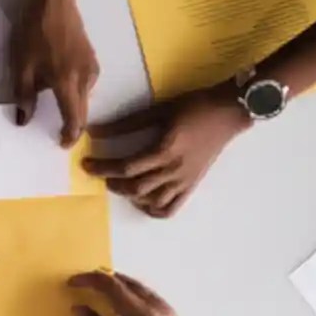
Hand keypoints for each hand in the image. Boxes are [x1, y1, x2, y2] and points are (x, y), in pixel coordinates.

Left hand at [11, 0, 97, 147]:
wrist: (52, 1)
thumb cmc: (33, 32)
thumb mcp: (22, 66)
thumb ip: (24, 96)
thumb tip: (23, 120)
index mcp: (67, 83)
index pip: (73, 118)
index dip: (69, 134)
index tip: (61, 143)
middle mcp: (84, 78)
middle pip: (83, 111)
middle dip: (73, 125)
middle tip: (61, 134)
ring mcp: (91, 66)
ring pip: (86, 97)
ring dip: (75, 107)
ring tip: (60, 110)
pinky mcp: (91, 56)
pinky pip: (87, 83)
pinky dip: (78, 91)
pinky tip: (64, 85)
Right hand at [69, 271, 202, 315]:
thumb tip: (80, 308)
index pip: (112, 286)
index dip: (90, 280)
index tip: (71, 283)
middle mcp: (158, 308)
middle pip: (128, 282)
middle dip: (103, 281)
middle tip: (83, 288)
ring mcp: (168, 314)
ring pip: (139, 289)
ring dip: (118, 289)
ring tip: (98, 301)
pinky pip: (148, 299)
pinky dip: (131, 298)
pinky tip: (120, 315)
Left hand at [86, 82, 251, 217]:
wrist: (229, 111)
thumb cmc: (195, 105)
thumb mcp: (159, 110)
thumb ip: (127, 123)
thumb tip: (96, 131)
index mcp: (165, 150)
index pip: (126, 167)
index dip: (102, 167)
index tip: (86, 164)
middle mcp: (174, 170)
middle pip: (136, 188)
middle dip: (113, 183)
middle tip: (101, 173)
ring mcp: (184, 181)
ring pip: (151, 202)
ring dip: (130, 197)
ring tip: (121, 183)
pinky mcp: (191, 185)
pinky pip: (170, 208)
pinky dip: (152, 210)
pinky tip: (142, 200)